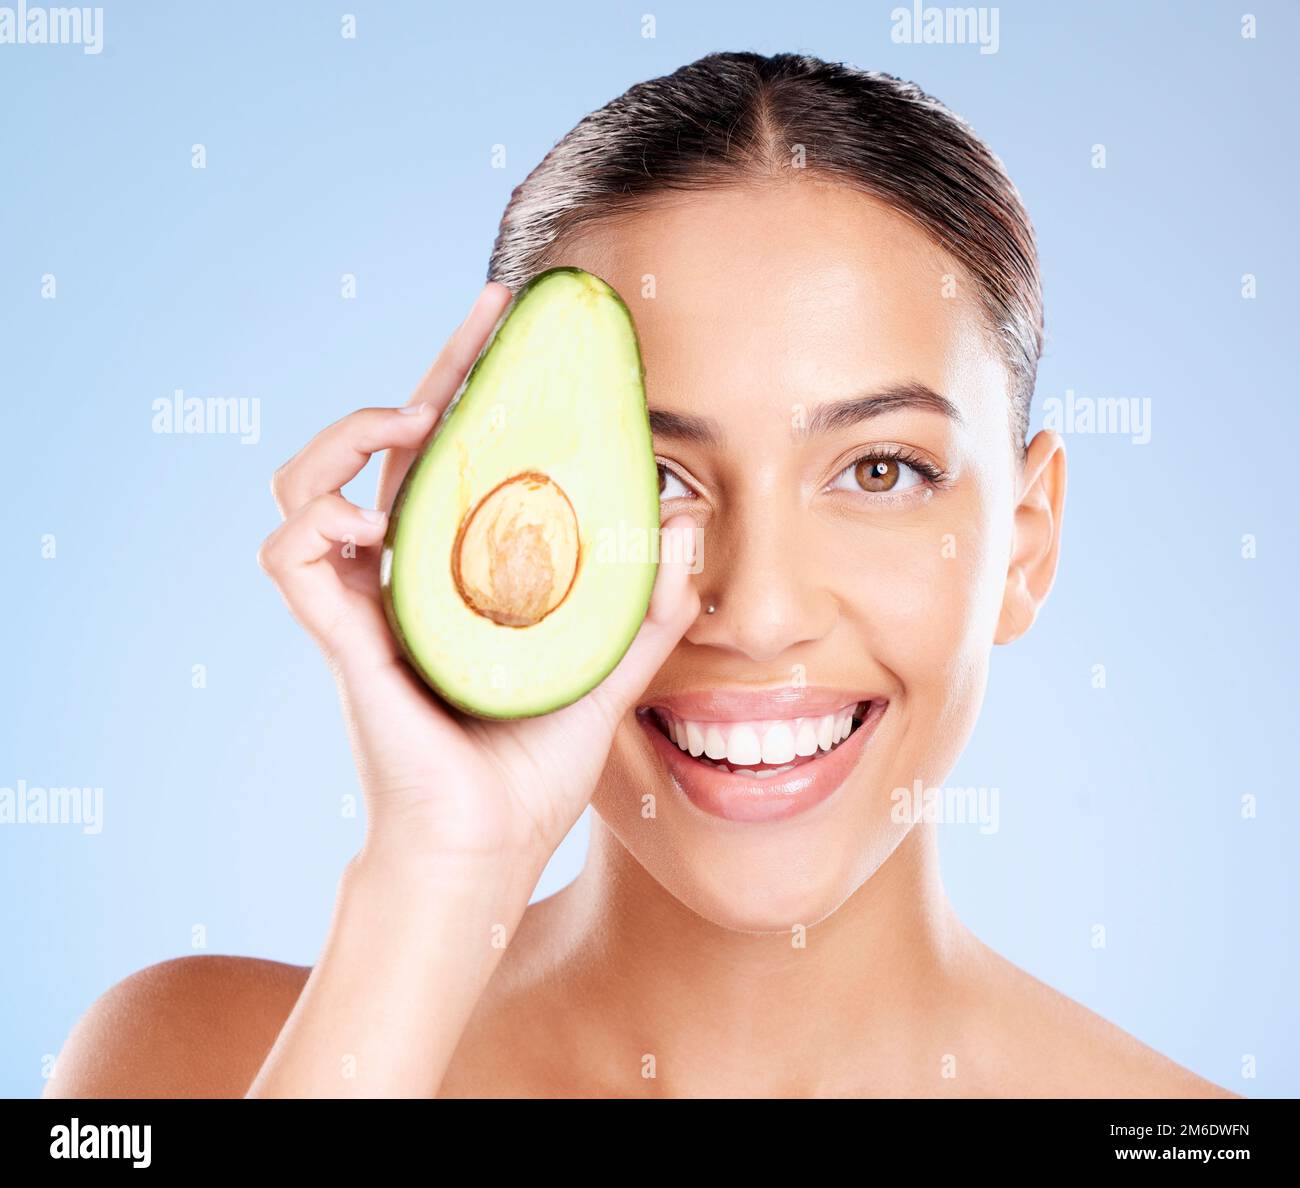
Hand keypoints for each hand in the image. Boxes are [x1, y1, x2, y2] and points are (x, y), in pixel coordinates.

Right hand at [257, 282, 699, 878]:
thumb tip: (686, 520)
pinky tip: (372, 521)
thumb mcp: (607, 672)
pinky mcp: (341, 639)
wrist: (486, 850)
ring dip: (348, 437)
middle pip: (390, 446)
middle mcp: (404, 577)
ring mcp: (366, 604)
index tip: (513, 321)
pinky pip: (290, 555)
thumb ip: (649, 607)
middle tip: (486, 317)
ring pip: (306, 485)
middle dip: (431, 366)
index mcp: (458, 575)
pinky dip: (315, 519)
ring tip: (412, 425)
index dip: (476, 382)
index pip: (456, 457)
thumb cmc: (532, 770)